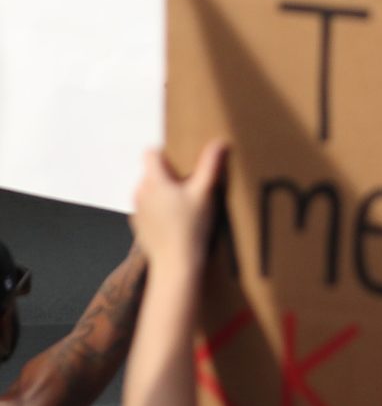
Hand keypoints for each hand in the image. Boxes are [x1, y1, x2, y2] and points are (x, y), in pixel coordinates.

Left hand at [131, 142, 226, 271]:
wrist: (176, 263)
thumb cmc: (191, 227)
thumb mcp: (205, 193)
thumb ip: (210, 166)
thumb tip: (219, 142)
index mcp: (154, 180)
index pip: (151, 153)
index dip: (166, 153)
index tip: (184, 162)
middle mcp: (140, 191)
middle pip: (152, 172)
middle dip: (169, 175)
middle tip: (191, 187)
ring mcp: (137, 209)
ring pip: (150, 191)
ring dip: (163, 192)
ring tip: (185, 205)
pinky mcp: (138, 225)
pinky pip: (148, 208)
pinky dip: (159, 209)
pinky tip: (176, 221)